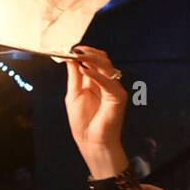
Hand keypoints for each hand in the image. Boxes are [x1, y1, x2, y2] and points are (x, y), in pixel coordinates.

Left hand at [65, 45, 129, 177]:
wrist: (91, 141)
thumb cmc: (83, 122)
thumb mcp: (73, 94)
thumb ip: (74, 76)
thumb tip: (70, 58)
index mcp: (96, 81)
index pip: (95, 60)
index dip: (85, 52)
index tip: (72, 48)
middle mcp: (107, 83)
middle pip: (103, 60)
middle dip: (89, 52)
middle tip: (76, 50)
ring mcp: (114, 89)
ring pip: (107, 66)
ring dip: (92, 59)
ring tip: (79, 57)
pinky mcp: (118, 96)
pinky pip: (107, 81)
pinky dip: (95, 74)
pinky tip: (84, 70)